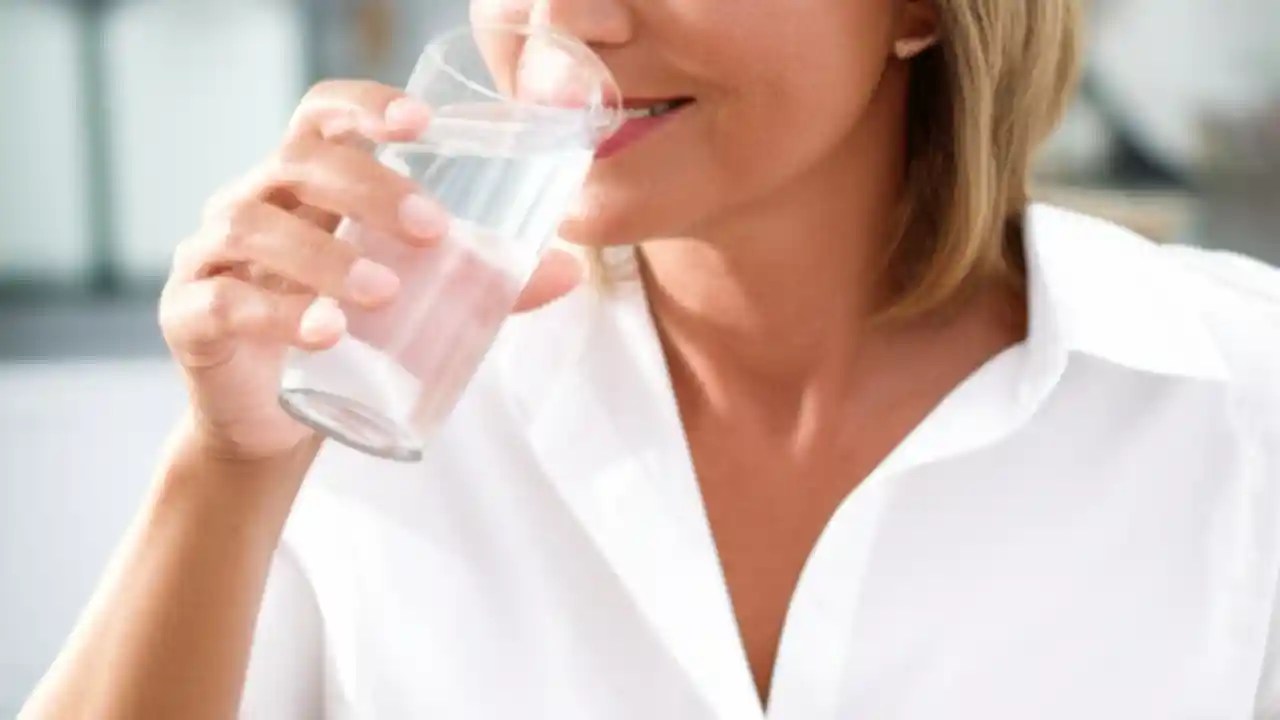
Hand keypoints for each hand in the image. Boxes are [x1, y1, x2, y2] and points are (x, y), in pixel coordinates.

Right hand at [160, 80, 581, 461]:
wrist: (275, 420)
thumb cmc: (347, 337)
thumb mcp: (414, 302)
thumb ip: (482, 283)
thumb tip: (569, 270)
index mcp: (307, 184)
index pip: (322, 116)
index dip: (366, 106)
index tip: (421, 122)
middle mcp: (254, 202)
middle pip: (297, 161)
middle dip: (367, 185)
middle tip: (430, 228)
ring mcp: (213, 254)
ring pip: (255, 225)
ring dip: (326, 255)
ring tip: (384, 293)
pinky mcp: (191, 314)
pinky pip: (224, 300)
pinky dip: (276, 313)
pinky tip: (325, 333)